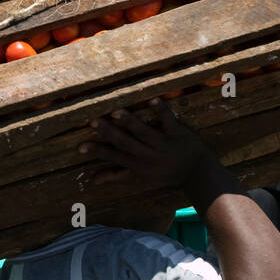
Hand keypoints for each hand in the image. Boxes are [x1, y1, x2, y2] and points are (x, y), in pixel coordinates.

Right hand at [79, 103, 213, 189]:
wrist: (197, 173)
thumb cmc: (165, 173)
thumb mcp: (141, 176)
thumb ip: (116, 175)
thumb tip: (93, 180)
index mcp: (138, 165)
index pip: (115, 157)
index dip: (98, 152)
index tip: (81, 147)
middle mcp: (148, 155)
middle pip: (126, 143)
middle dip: (109, 132)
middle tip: (93, 121)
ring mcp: (163, 143)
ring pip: (144, 132)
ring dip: (131, 121)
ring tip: (117, 111)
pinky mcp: (178, 133)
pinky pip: (168, 121)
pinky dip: (161, 111)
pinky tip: (153, 99)